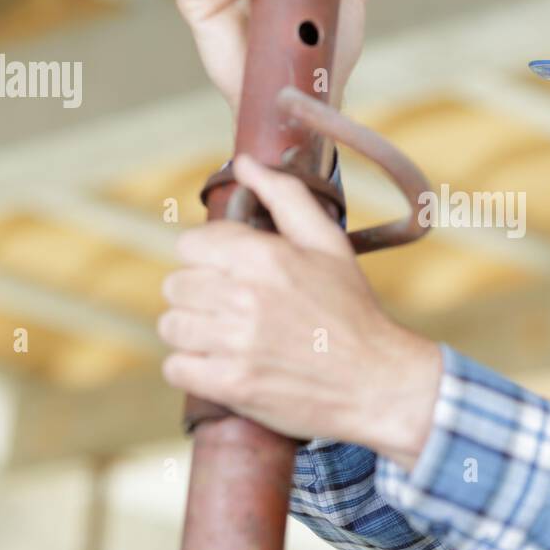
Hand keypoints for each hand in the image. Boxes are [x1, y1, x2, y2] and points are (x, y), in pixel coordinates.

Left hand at [158, 155, 440, 467]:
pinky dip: (193, 369)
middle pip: (175, 285)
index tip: (228, 271)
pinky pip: (176, 368)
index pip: (189, 244)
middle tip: (231, 307)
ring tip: (224, 336)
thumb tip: (245, 163)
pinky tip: (222, 364)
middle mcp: (245, 296)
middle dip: (199, 294)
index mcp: (265, 257)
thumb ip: (285, 195)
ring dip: (192, 331)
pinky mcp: (232, 385)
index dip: (206, 257)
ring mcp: (236, 343)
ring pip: (171, 325)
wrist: (377, 380)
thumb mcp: (329, 243)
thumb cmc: (352, 310)